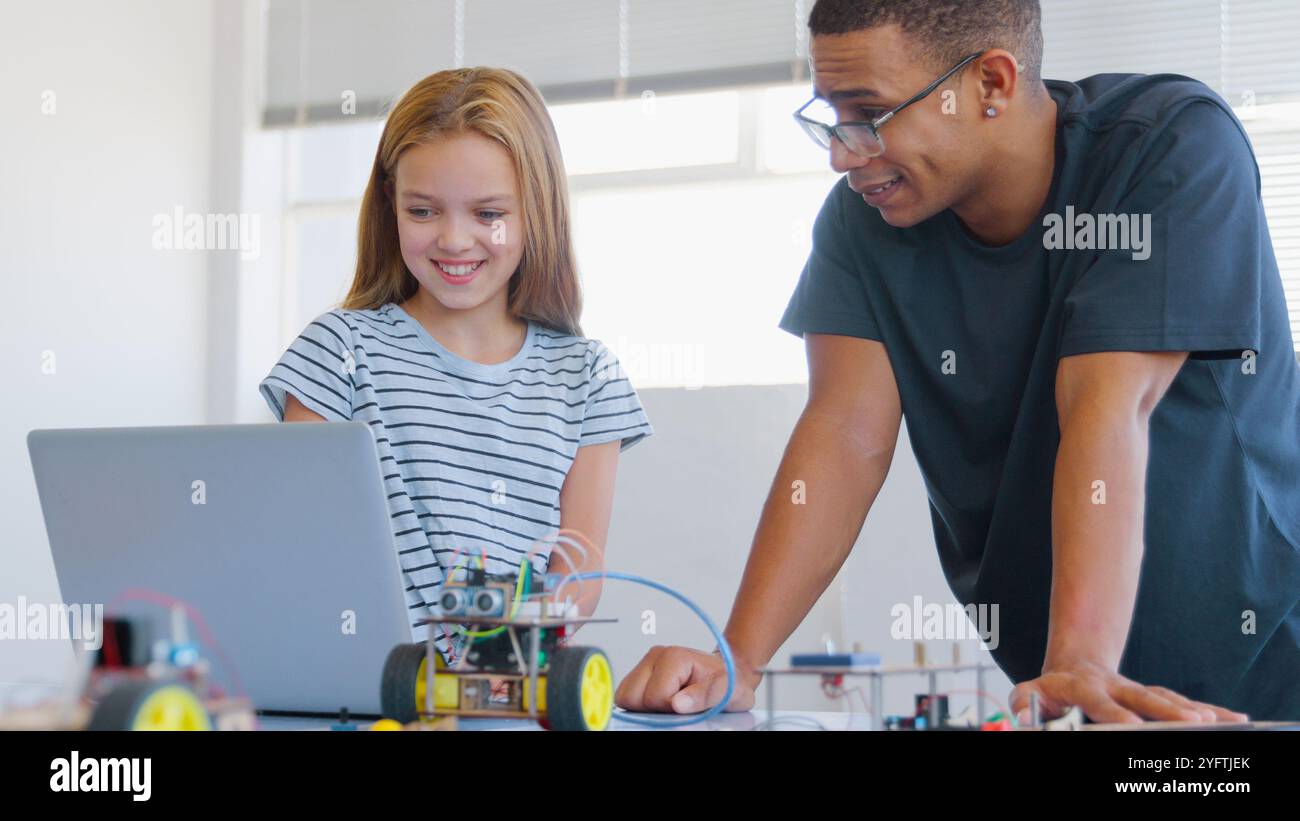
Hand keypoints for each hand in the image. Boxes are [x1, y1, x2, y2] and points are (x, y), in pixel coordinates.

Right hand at [615, 645, 759, 713]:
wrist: (729, 671)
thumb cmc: (728, 681)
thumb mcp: (727, 690)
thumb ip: (704, 696)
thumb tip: (677, 704)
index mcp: (673, 657)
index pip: (653, 697)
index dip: (669, 709)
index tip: (687, 704)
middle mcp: (654, 656)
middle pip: (632, 697)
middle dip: (653, 708)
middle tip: (676, 705)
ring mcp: (645, 664)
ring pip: (625, 697)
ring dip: (644, 707)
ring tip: (668, 702)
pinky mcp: (640, 673)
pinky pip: (626, 695)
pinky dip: (639, 705)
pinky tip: (660, 702)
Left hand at [1010, 659, 1248, 724]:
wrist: (1074, 667)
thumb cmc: (1048, 692)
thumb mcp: (1028, 694)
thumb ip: (1023, 705)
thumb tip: (1019, 721)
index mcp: (1082, 686)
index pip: (1100, 702)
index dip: (1116, 714)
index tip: (1132, 726)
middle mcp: (1115, 686)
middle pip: (1142, 697)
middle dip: (1166, 711)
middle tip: (1191, 724)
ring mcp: (1137, 690)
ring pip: (1168, 699)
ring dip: (1192, 711)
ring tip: (1216, 723)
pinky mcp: (1155, 698)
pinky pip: (1184, 704)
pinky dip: (1210, 712)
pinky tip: (1235, 720)